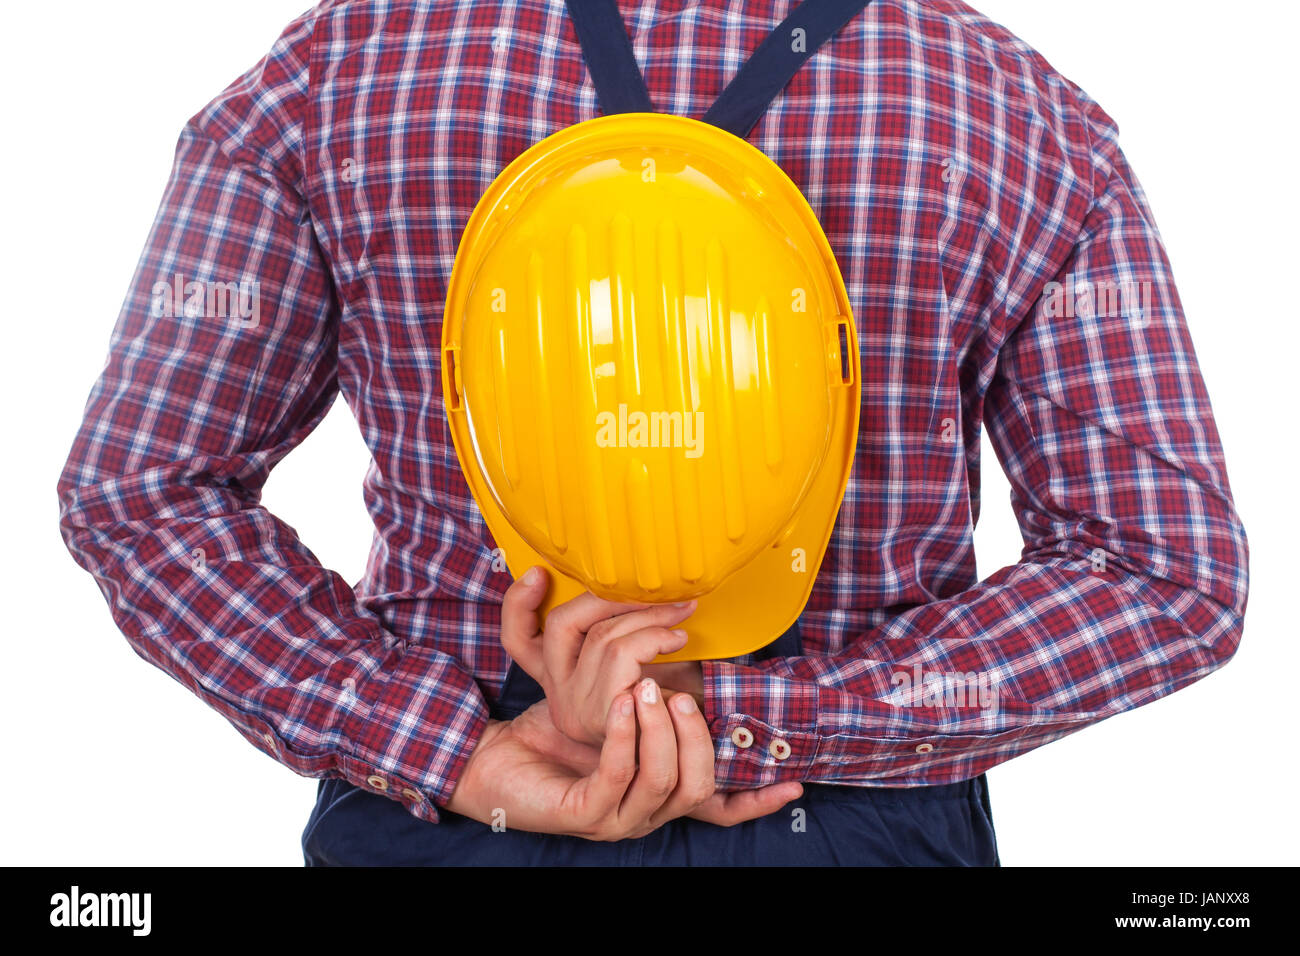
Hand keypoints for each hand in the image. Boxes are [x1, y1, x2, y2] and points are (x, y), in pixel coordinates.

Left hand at [446, 681, 802, 837]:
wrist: (488, 760)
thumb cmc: (549, 733)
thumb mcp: (609, 706)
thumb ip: (652, 694)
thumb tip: (693, 666)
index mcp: (655, 791)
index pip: (719, 810)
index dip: (756, 802)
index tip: (793, 786)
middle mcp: (643, 810)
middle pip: (698, 786)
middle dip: (698, 735)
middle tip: (683, 691)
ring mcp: (615, 817)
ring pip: (664, 782)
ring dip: (662, 732)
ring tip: (649, 688)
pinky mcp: (583, 813)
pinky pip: (617, 777)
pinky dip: (625, 737)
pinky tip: (622, 703)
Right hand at [500, 566, 696, 743]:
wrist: (692, 754)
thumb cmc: (670, 703)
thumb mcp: (640, 666)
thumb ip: (622, 634)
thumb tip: (633, 585)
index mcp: (558, 680)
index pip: (518, 640)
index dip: (519, 603)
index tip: (539, 573)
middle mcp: (559, 694)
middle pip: (561, 624)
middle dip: (609, 596)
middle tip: (655, 590)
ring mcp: (576, 707)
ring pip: (602, 636)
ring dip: (648, 617)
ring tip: (680, 614)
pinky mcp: (601, 715)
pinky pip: (624, 656)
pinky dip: (654, 639)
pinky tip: (676, 641)